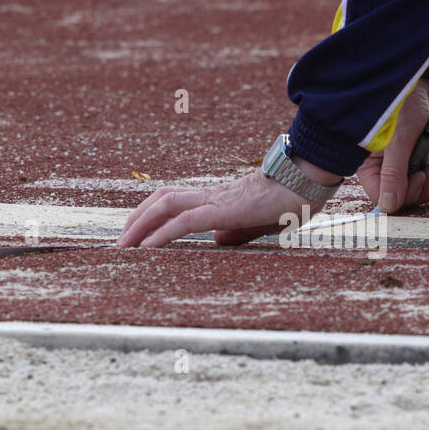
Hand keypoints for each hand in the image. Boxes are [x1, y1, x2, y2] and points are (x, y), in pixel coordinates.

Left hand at [118, 166, 331, 248]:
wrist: (309, 180)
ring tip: (122, 247)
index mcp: (219, 200)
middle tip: (119, 243)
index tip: (136, 236)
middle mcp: (211, 196)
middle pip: (161, 199)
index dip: (152, 215)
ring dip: (139, 226)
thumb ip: (238, 232)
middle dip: (136, 219)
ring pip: (165, 206)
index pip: (176, 202)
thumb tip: (218, 241)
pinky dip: (160, 235)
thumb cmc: (291, 199)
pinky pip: (184, 222)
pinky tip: (146, 249)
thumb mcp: (261, 224)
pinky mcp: (223, 209)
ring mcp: (215, 200)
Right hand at [355, 79, 428, 212]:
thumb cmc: (402, 104)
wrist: (419, 81)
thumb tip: (388, 205)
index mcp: (368, 165)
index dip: (402, 195)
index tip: (418, 177)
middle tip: (428, 169)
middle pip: (399, 196)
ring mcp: (397, 162)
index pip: (381, 196)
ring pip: (413, 187)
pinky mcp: (411, 156)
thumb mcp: (398, 141)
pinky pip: (421, 174)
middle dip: (418, 187)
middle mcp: (381, 166)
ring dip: (427, 179)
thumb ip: (394, 174)